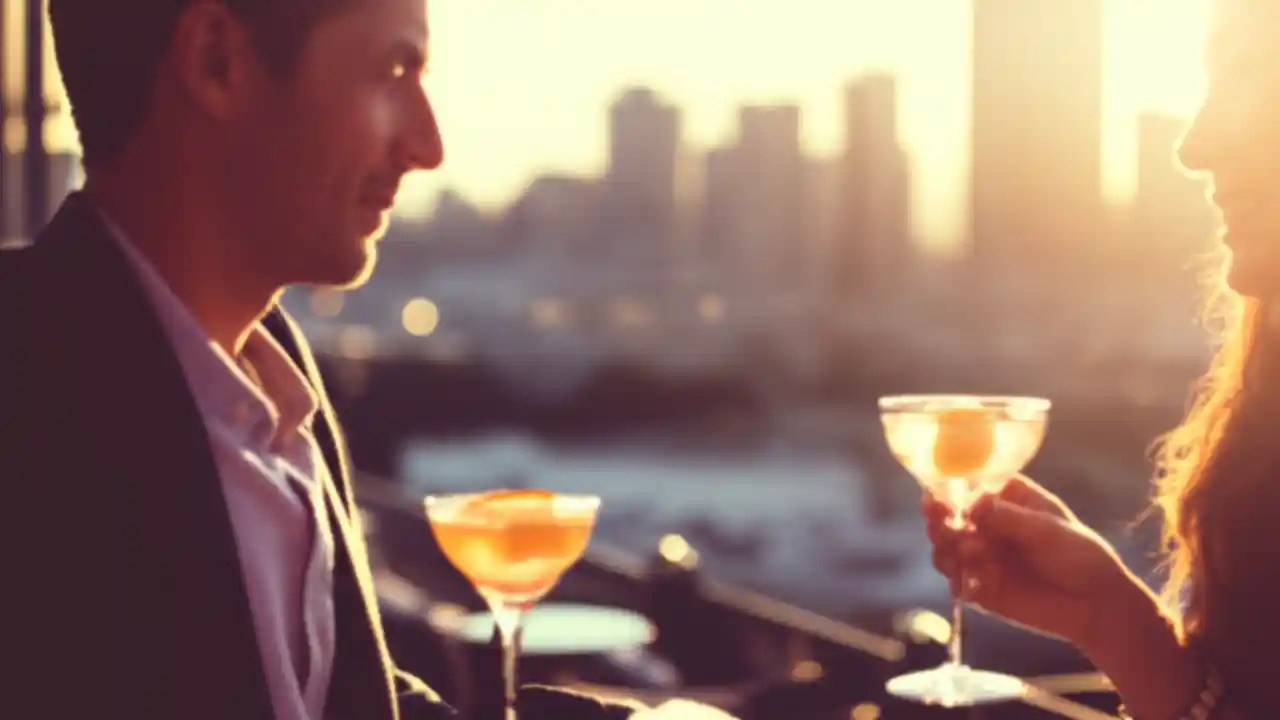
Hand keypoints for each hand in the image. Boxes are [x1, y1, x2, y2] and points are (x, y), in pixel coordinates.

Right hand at [924, 474, 1135, 651]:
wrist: (1096, 604)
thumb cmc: (1080, 554)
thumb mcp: (1048, 530)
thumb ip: (1008, 518)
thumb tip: (971, 505)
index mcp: (1005, 498)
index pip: (966, 486)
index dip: (948, 490)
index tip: (939, 498)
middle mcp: (987, 523)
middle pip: (947, 516)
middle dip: (940, 521)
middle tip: (944, 527)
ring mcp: (981, 555)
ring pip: (944, 547)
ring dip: (947, 549)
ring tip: (970, 552)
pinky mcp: (979, 585)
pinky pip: (955, 579)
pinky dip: (957, 579)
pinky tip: (972, 581)